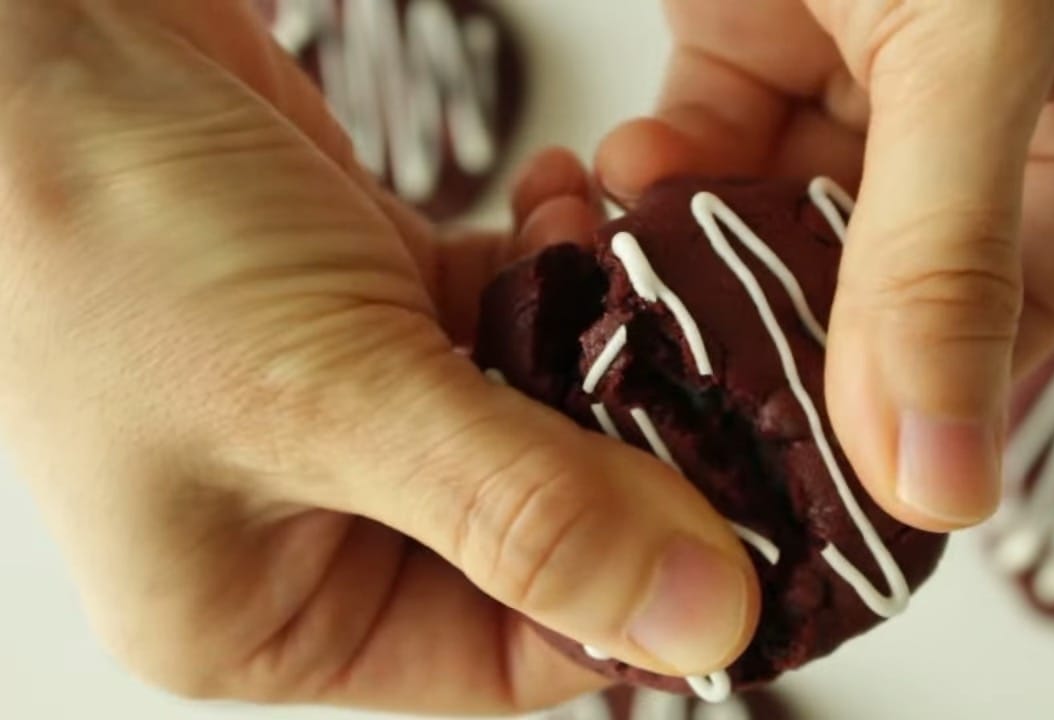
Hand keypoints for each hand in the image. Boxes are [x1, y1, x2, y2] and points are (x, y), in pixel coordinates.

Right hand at [0, 1, 758, 713]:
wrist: (34, 46)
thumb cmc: (99, 231)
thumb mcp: (322, 398)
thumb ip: (520, 509)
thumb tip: (693, 616)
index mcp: (277, 614)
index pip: (513, 653)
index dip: (637, 601)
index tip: (748, 535)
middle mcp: (320, 521)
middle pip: (544, 529)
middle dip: (632, 446)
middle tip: (720, 381)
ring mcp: (357, 408)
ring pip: (544, 412)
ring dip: (603, 338)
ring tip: (625, 258)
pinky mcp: (380, 306)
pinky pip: (515, 316)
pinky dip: (560, 268)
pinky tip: (573, 210)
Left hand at [597, 0, 1053, 530]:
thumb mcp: (982, 34)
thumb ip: (948, 255)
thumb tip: (944, 476)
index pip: (1004, 331)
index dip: (916, 422)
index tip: (812, 496)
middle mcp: (973, 111)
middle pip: (871, 289)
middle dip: (775, 340)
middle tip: (684, 400)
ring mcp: (858, 67)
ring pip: (770, 222)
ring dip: (693, 256)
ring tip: (630, 275)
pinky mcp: (755, 21)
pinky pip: (703, 139)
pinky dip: (653, 170)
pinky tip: (614, 174)